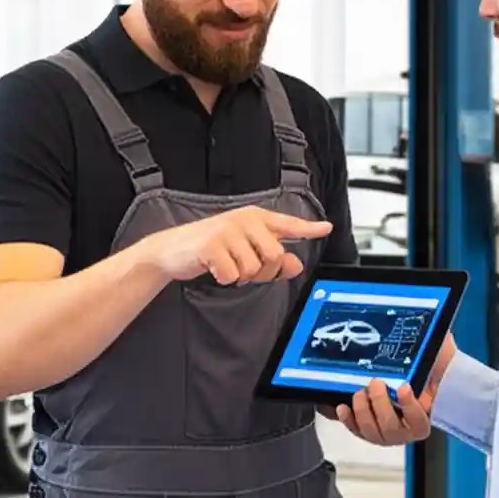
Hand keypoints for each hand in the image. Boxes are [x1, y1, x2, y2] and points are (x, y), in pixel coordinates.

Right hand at [142, 205, 332, 284]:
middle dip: (261, 271)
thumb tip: (296, 265)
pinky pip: (233, 275)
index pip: (287, 224)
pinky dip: (225, 279)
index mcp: (255, 218)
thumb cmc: (212, 249)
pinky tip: (214, 268)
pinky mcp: (212, 245)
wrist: (172, 250)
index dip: (308, 228)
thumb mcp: (244, 253)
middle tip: (243, 268)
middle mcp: (244, 220)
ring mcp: (228, 230)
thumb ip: (272, 260)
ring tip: (226, 265)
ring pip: (253, 268)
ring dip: (241, 276)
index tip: (326, 228)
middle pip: (273, 256)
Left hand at [325, 332, 458, 445]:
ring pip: (371, 432)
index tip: (403, 386)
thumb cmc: (422, 372)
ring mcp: (383, 434)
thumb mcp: (434, 363)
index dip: (409, 405)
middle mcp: (404, 432)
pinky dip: (348, 421)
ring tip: (360, 392)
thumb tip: (435, 340)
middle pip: (391, 427)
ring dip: (363, 412)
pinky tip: (342, 407)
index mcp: (422, 420)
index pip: (418, 419)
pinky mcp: (366, 431)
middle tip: (376, 382)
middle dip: (380, 404)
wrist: (405, 380)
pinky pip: (356, 431)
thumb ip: (436, 357)